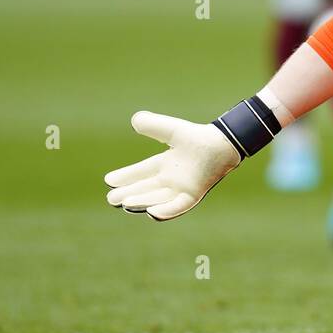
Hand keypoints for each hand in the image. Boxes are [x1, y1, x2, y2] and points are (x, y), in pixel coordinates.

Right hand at [104, 111, 239, 220]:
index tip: (108, 180)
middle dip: (129, 194)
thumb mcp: (173, 130)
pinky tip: (151, 213)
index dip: (126, 176)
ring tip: (125, 203)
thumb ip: (155, 125)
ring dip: (142, 201)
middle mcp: (173, 179)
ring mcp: (183, 188)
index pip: (142, 172)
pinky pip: (178, 206)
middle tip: (111, 199)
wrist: (223, 143)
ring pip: (158, 198)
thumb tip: (134, 119)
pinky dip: (166, 210)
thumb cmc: (200, 137)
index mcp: (167, 164)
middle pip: (146, 189)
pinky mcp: (195, 194)